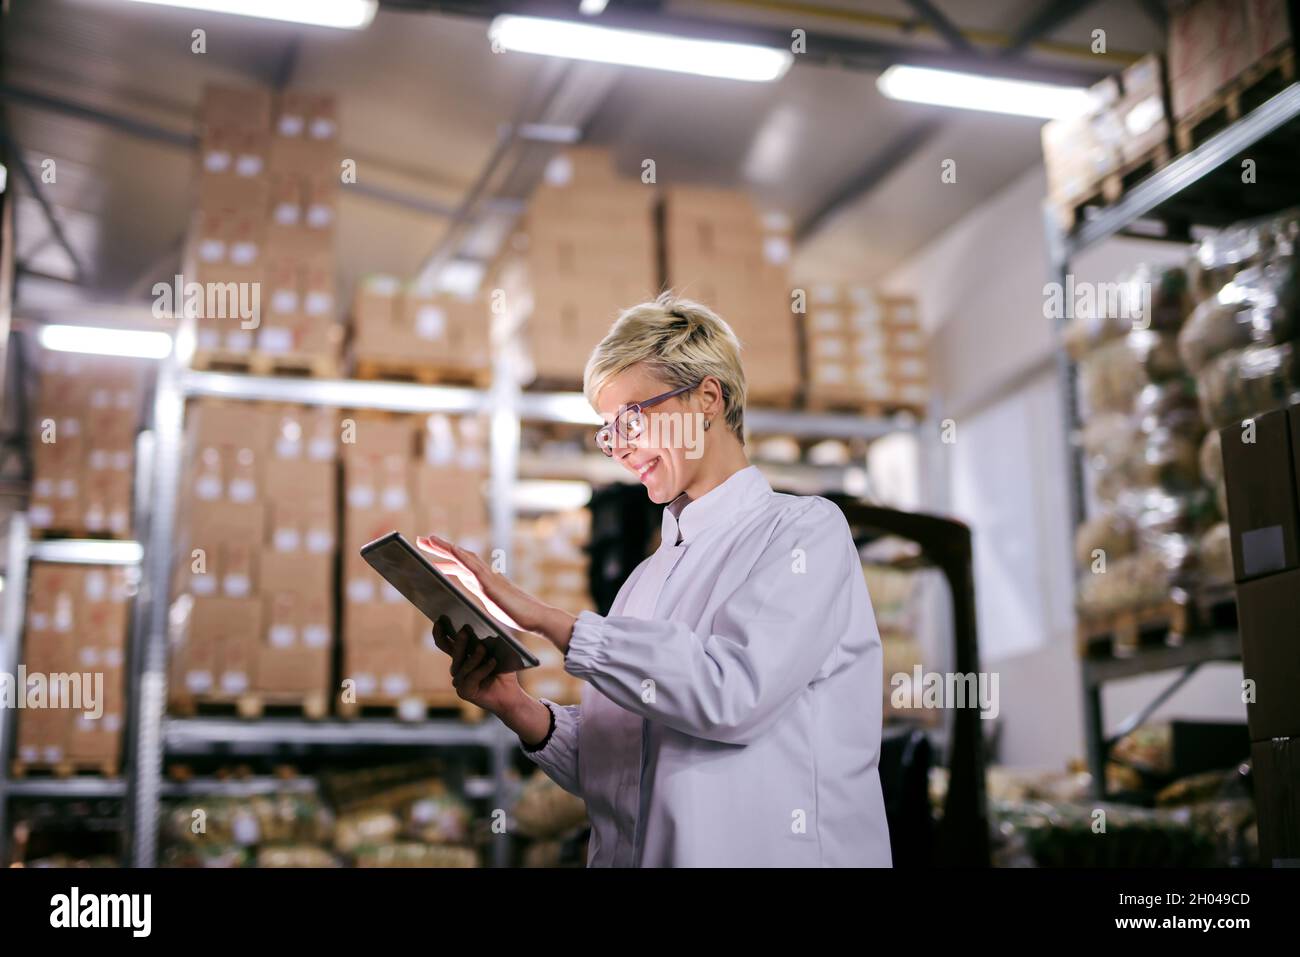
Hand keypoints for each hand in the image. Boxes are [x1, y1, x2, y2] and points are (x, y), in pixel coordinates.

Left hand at [417, 533, 575, 648]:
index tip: (430, 559)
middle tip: (421, 540)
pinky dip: (462, 557)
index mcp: (484, 581)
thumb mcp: (493, 607)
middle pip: (459, 557)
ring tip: (429, 539)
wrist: (536, 617)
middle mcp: (485, 575)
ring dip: (446, 546)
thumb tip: (470, 606)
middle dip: (440, 548)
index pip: (461, 567)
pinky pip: (474, 567)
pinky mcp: (492, 584)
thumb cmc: (518, 614)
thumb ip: (483, 600)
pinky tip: (451, 550)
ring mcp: (489, 577)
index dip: (445, 561)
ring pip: (464, 557)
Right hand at [432, 616, 523, 715]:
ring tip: (483, 648)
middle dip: (459, 641)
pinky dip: (483, 669)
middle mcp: (457, 668)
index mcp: (461, 656)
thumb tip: (484, 619)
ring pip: (464, 666)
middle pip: (453, 652)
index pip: (444, 643)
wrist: (510, 694)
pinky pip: (472, 677)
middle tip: (464, 630)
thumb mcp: (497, 650)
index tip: (440, 619)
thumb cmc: (504, 670)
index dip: (440, 632)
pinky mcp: (465, 692)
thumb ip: (488, 636)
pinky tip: (493, 662)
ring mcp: (459, 681)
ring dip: (474, 656)